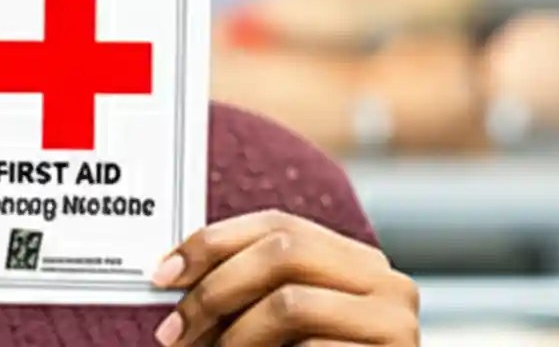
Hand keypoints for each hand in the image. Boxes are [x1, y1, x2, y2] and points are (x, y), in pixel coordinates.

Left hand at [151, 210, 418, 345]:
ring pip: (290, 302)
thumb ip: (246, 292)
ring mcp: (395, 321)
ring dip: (235, 335)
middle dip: (215, 289)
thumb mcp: (275, 324)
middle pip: (283, 251)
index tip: (163, 274)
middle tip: (174, 331)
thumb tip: (172, 273)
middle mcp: (384, 281)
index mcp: (354, 261)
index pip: (277, 224)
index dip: (213, 242)